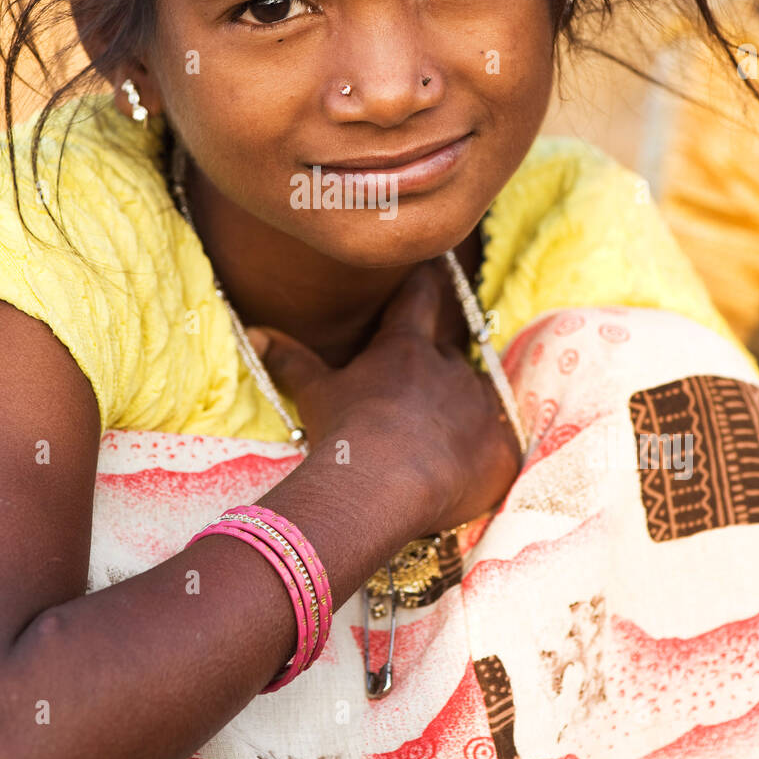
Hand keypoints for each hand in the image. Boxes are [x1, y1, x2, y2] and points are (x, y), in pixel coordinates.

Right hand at [247, 263, 522, 532]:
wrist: (381, 489)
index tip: (432, 268)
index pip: (420, 298)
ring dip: (463, 413)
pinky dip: (486, 454)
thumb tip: (254, 330)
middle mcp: (451, 367)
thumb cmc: (345, 434)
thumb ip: (290, 358)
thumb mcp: (315, 392)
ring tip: (438, 444)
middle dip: (438, 372)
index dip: (425, 283)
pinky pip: (502, 444)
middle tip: (417, 401)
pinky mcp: (503, 447)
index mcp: (407, 347)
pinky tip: (464, 473)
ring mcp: (482, 406)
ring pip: (479, 399)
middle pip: (451, 355)